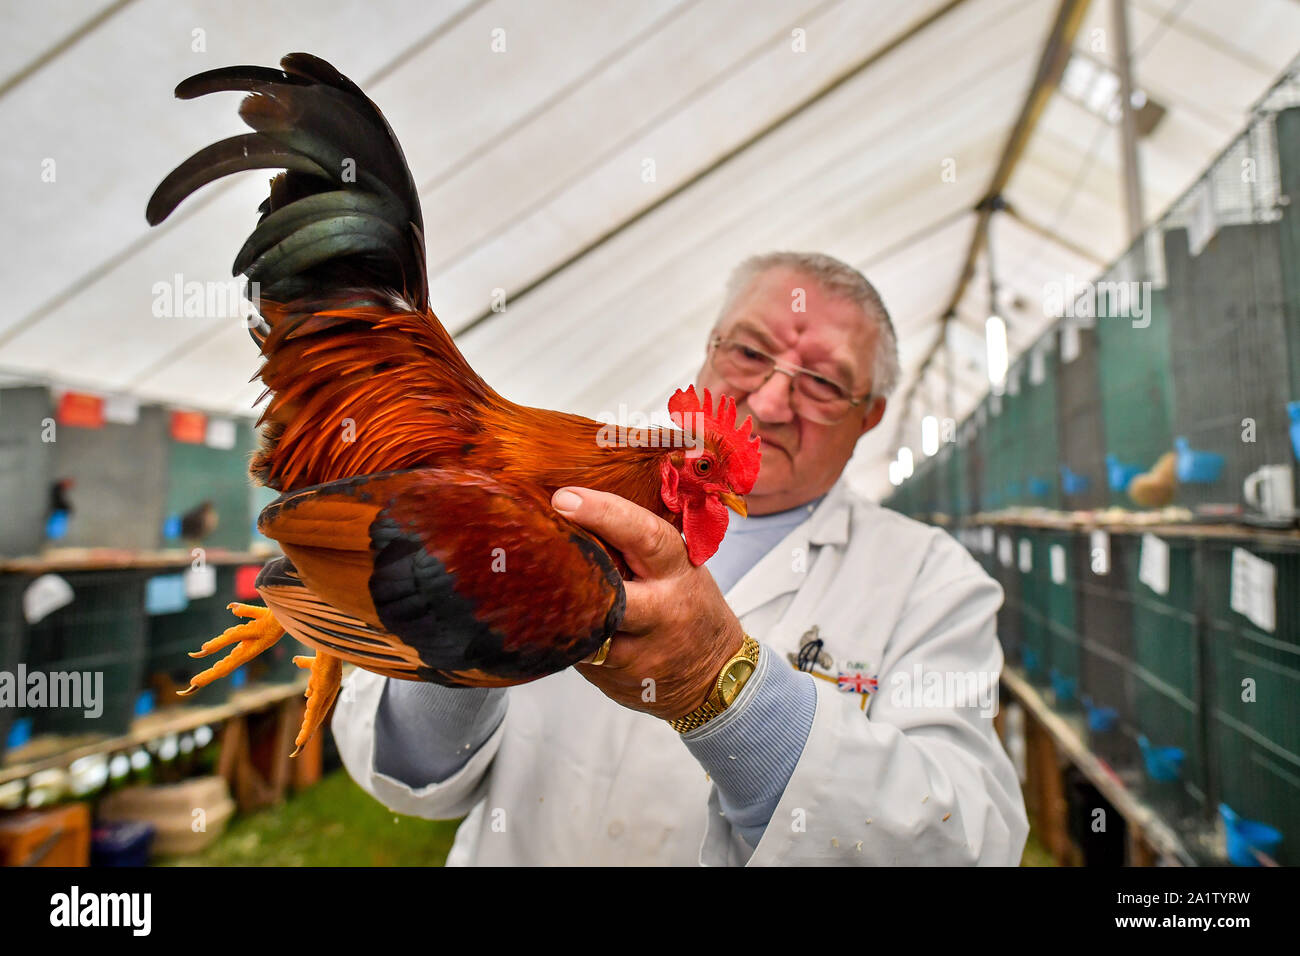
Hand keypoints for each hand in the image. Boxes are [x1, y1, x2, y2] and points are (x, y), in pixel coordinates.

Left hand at [552, 487, 744, 719]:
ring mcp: (637, 650)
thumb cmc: (688, 606)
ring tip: (536, 587)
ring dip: (556, 604)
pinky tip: (565, 624)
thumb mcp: (678, 568)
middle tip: (530, 543)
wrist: (713, 674)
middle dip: (567, 566)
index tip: (564, 499)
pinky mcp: (614, 677)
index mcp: (676, 571)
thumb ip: (637, 545)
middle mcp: (660, 611)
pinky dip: (565, 633)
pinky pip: (575, 648)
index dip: (603, 513)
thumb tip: (572, 507)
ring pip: (581, 622)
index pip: (644, 535)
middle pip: (607, 589)